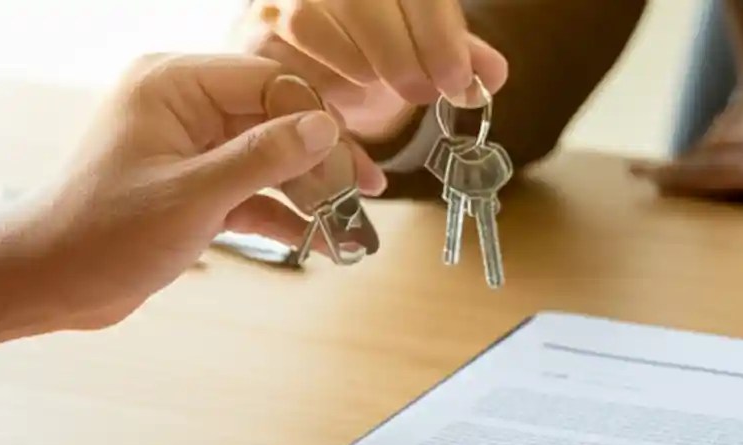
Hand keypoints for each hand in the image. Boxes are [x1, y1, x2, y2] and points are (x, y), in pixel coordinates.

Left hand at [19, 53, 376, 330]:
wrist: (50, 282)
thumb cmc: (102, 234)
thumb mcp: (193, 195)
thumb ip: (263, 157)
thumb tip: (323, 127)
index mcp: (173, 85)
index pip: (268, 82)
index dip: (316, 121)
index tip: (351, 162)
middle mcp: (184, 107)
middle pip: (276, 121)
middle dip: (322, 162)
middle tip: (363, 195)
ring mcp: (191, 147)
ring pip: (270, 159)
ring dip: (309, 194)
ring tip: (349, 229)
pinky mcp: (194, 186)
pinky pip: (252, 191)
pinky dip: (282, 215)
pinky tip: (318, 241)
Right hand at [239, 0, 508, 141]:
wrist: (308, 53)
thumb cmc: (375, 45)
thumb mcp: (420, 43)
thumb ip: (456, 53)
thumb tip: (491, 75)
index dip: (436, 31)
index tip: (458, 80)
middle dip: (399, 51)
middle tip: (426, 94)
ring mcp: (278, 1)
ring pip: (309, 21)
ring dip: (357, 68)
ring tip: (388, 98)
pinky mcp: (251, 40)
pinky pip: (281, 70)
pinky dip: (320, 111)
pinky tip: (350, 134)